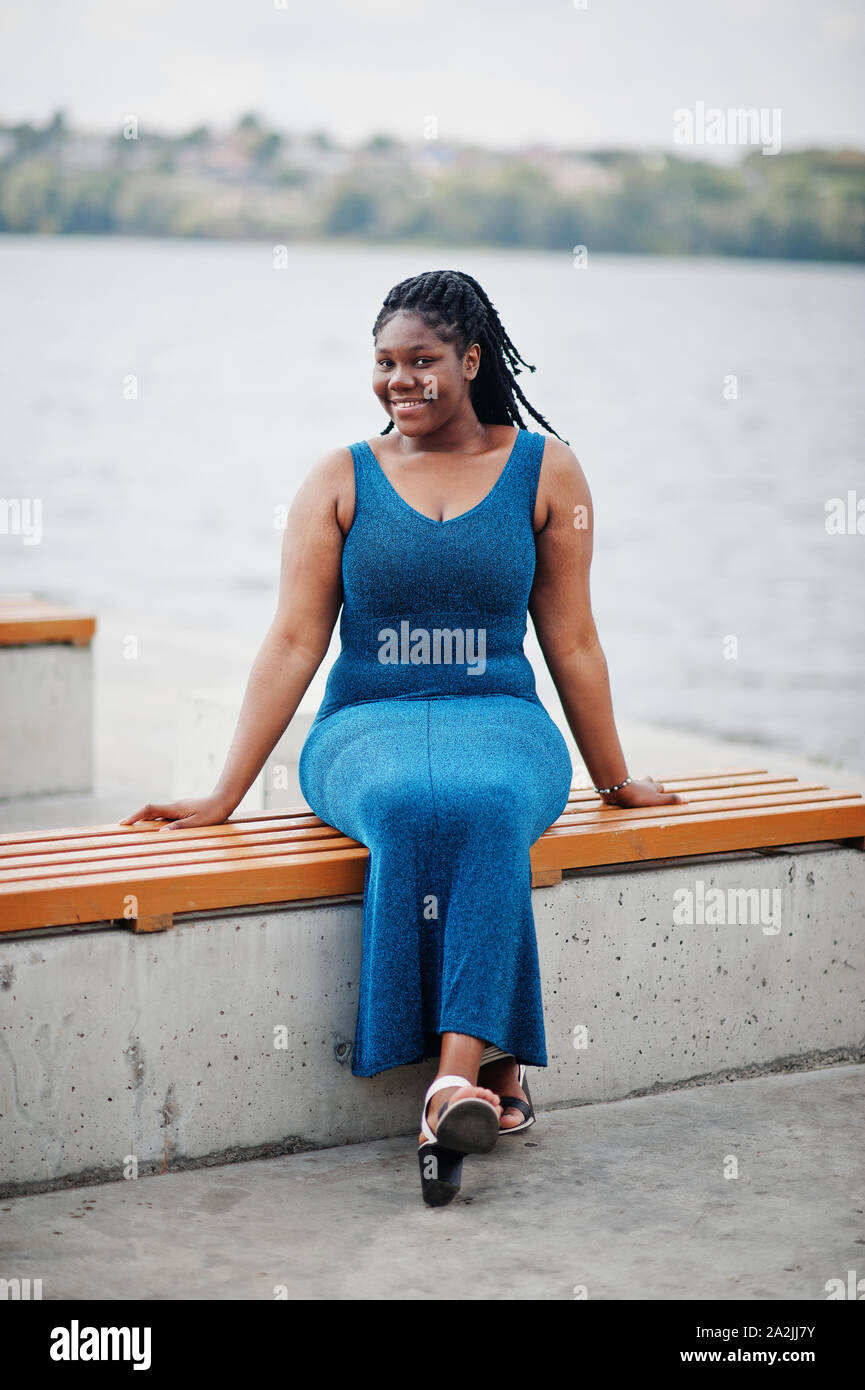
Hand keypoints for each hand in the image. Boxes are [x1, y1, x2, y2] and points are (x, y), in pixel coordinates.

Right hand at [118, 793, 235, 830]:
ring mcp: (178, 809)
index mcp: (175, 808)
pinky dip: (158, 824)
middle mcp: (174, 807)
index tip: (123, 823)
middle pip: (150, 812)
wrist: (225, 799)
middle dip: (136, 819)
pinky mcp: (183, 812)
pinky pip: (166, 818)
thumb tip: (161, 833)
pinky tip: (157, 833)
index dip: (135, 816)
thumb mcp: (198, 823)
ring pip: (158, 816)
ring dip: (147, 823)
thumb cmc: (214, 812)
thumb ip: (180, 827)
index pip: (149, 809)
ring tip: (135, 834)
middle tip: (122, 829)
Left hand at [600, 776, 681, 807]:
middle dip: (650, 786)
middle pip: (649, 782)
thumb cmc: (639, 796)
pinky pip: (624, 788)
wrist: (618, 790)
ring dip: (638, 788)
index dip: (661, 791)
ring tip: (636, 794)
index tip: (662, 793)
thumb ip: (670, 800)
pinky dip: (625, 791)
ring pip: (637, 784)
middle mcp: (642, 783)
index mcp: (652, 786)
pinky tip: (623, 796)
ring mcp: (631, 784)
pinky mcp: (621, 787)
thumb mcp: (657, 800)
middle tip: (650, 791)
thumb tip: (688, 800)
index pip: (660, 787)